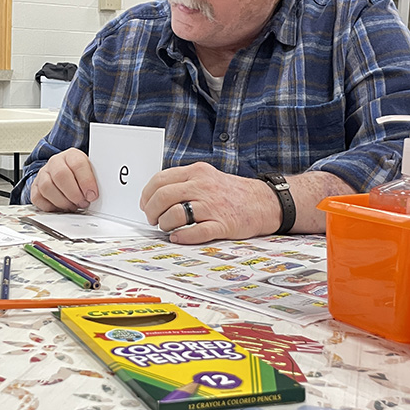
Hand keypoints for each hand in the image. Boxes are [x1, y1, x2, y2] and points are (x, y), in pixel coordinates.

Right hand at [29, 148, 98, 211]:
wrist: (65, 173)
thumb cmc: (79, 175)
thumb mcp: (91, 173)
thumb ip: (94, 181)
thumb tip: (95, 195)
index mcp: (71, 155)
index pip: (78, 164)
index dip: (86, 181)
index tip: (92, 195)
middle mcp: (55, 162)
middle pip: (60, 175)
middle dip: (73, 194)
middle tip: (82, 203)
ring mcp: (43, 174)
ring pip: (47, 187)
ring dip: (62, 201)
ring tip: (72, 206)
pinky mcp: (35, 187)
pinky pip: (37, 198)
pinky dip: (50, 206)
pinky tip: (60, 208)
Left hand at [139, 162, 276, 243]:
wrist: (264, 202)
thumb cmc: (232, 192)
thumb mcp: (207, 177)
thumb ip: (184, 182)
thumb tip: (156, 195)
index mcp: (197, 172)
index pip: (160, 180)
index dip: (147, 195)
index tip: (145, 205)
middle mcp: (203, 186)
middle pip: (163, 197)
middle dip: (152, 212)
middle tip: (153, 220)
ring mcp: (212, 206)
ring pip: (175, 215)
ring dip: (165, 225)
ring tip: (167, 228)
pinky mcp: (222, 224)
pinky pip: (195, 232)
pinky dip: (182, 237)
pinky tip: (178, 237)